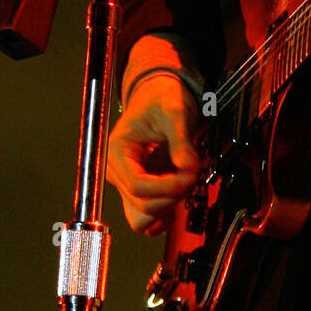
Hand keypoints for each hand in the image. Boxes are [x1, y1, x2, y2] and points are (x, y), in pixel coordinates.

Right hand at [107, 75, 201, 235]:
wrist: (160, 93)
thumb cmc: (160, 98)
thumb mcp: (174, 111)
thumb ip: (181, 141)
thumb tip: (189, 167)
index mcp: (117, 152)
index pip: (138, 185)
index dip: (167, 187)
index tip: (190, 176)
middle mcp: (118, 172)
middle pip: (141, 205)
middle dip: (171, 196)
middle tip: (193, 176)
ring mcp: (129, 182)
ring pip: (143, 216)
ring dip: (169, 206)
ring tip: (186, 183)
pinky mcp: (143, 188)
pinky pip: (149, 214)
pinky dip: (166, 211)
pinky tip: (180, 193)